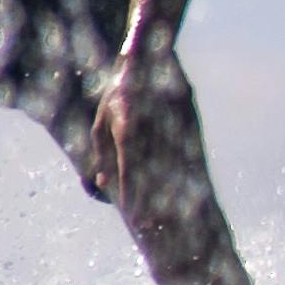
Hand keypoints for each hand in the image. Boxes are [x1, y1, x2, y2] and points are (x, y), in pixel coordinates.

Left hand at [83, 30, 171, 200]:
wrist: (145, 59)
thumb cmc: (116, 93)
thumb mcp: (101, 121)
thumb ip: (100, 152)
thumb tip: (102, 183)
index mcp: (127, 128)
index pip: (128, 169)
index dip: (130, 193)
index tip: (130, 215)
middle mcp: (149, 130)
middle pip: (150, 173)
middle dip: (149, 200)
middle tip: (148, 225)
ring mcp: (168, 126)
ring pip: (169, 166)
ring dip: (167, 191)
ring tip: (166, 214)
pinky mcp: (184, 123)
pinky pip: (182, 155)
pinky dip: (181, 174)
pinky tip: (183, 190)